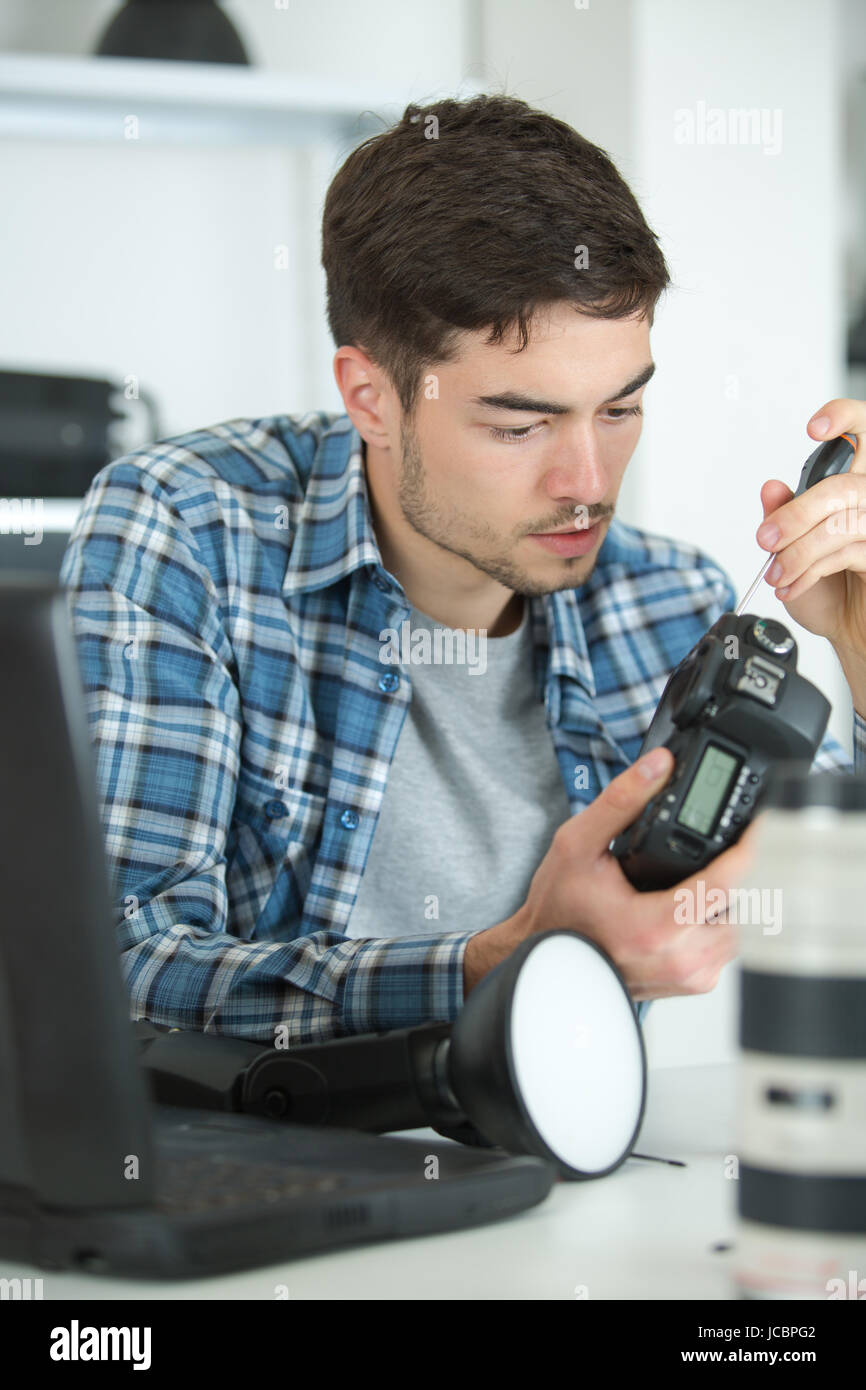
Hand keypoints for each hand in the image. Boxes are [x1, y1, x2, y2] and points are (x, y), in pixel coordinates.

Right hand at [463, 746, 754, 999]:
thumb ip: (621, 800)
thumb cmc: (557, 911)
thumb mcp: (578, 844)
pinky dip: (719, 919)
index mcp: (654, 927)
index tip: (763, 820)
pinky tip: (693, 903)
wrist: (544, 958)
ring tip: (699, 874)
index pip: (728, 882)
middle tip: (718, 843)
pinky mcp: (694, 984)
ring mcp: (690, 976)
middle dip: (733, 868)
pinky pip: (728, 945)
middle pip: (741, 900)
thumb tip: (658, 765)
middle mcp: (679, 959)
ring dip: (729, 896)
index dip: (752, 846)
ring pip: (741, 924)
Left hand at [754, 402, 865, 705]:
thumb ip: (782, 517)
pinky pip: (849, 551)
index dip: (844, 417)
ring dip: (799, 551)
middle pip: (843, 484)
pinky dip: (810, 571)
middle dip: (797, 513)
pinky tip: (792, 585)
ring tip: (777, 573)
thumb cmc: (830, 590)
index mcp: (852, 486)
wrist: (850, 635)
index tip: (813, 428)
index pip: (862, 432)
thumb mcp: (792, 550)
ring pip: (842, 521)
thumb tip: (771, 488)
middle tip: (766, 540)